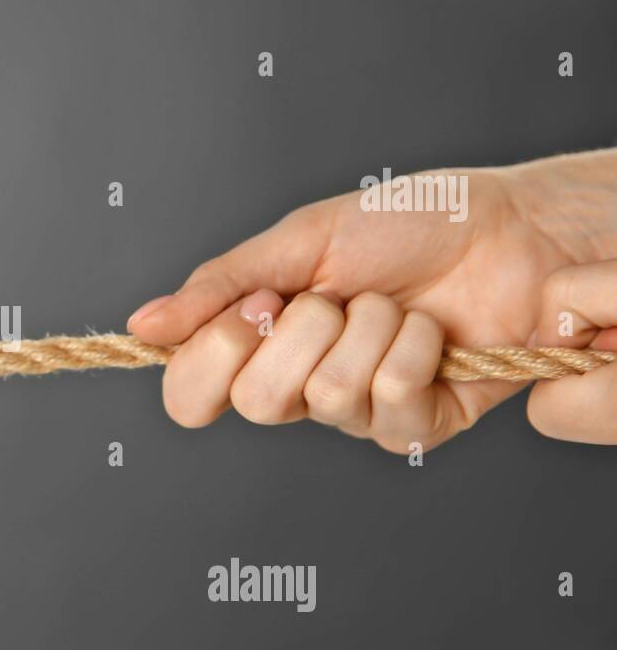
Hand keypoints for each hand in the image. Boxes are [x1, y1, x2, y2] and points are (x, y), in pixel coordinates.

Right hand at [128, 152, 616, 451]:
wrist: (506, 227)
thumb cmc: (405, 224)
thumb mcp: (297, 241)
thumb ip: (218, 287)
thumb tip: (143, 325)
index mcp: (256, 343)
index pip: (190, 396)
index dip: (212, 358)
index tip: (255, 305)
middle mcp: (298, 385)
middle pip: (256, 403)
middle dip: (300, 333)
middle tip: (332, 297)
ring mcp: (355, 411)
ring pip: (327, 399)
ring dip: (366, 330)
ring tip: (392, 304)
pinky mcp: (414, 425)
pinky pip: (390, 404)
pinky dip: (412, 350)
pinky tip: (432, 333)